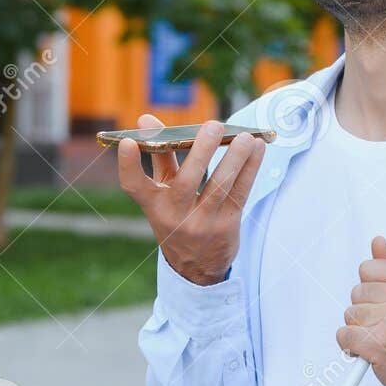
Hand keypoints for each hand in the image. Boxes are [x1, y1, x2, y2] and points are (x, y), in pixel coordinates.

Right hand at [116, 114, 265, 285]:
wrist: (197, 266)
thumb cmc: (177, 216)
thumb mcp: (162, 192)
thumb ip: (158, 155)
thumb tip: (146, 119)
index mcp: (153, 205)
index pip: (134, 186)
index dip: (128, 165)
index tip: (128, 142)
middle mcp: (175, 216)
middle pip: (185, 183)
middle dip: (200, 152)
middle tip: (214, 125)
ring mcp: (202, 223)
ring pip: (220, 187)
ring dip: (234, 159)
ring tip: (245, 137)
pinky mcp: (227, 226)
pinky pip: (240, 193)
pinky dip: (250, 169)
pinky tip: (258, 149)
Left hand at [337, 235, 385, 385]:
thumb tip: (377, 241)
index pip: (367, 268)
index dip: (374, 287)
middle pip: (357, 291)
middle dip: (366, 309)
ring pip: (350, 313)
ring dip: (360, 328)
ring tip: (382, 337)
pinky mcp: (378, 343)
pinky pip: (344, 334)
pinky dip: (351, 346)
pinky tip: (371, 350)